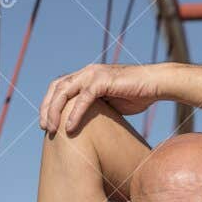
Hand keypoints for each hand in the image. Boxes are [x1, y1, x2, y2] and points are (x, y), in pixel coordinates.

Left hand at [40, 64, 160, 133]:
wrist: (156, 84)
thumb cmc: (137, 94)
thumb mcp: (109, 103)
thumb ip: (94, 107)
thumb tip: (83, 125)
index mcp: (86, 75)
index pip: (59, 87)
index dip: (49, 104)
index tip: (46, 123)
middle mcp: (86, 71)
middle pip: (56, 87)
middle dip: (46, 108)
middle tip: (44, 128)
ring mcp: (93, 73)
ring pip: (64, 91)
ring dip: (54, 111)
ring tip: (52, 130)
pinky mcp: (102, 80)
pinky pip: (83, 98)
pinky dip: (74, 114)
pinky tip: (70, 128)